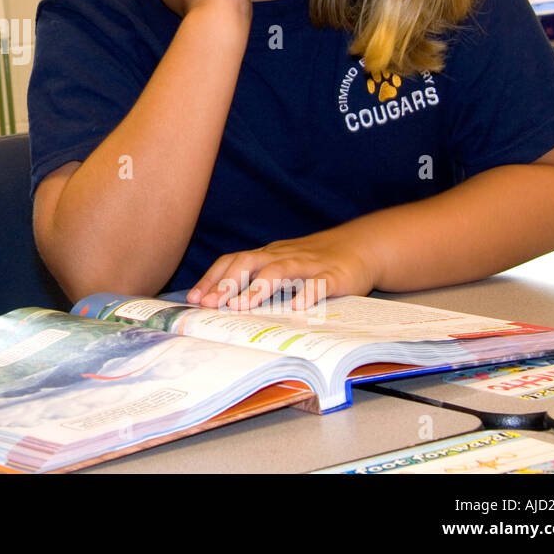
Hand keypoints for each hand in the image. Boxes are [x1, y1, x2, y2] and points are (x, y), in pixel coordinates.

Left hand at [184, 229, 381, 309]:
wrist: (359, 247)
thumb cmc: (310, 263)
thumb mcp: (280, 267)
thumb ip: (255, 281)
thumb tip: (218, 303)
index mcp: (266, 255)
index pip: (232, 261)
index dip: (212, 278)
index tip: (194, 298)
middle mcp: (282, 256)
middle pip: (249, 262)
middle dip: (227, 283)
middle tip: (211, 304)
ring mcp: (308, 264)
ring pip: (280, 270)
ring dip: (259, 288)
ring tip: (242, 306)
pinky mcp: (334, 275)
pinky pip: (320, 283)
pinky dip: (309, 293)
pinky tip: (298, 307)